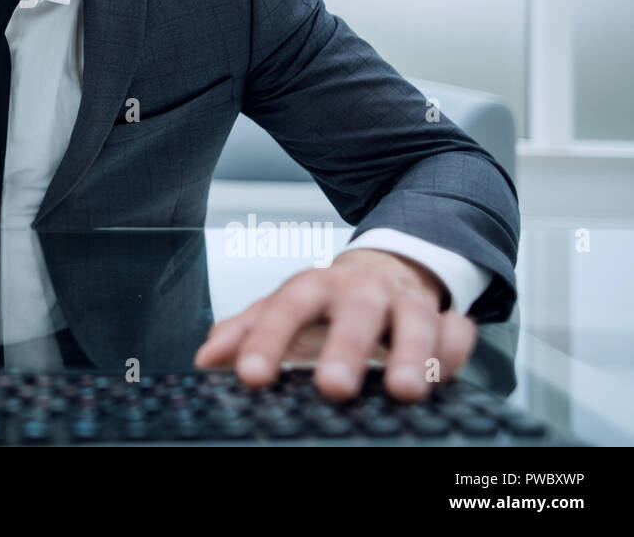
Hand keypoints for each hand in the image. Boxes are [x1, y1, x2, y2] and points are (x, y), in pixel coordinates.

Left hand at [194, 248, 477, 400]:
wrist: (382, 270)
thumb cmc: (326, 302)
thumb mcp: (282, 310)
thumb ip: (245, 332)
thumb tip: (206, 359)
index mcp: (315, 286)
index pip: (286, 308)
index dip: (267, 341)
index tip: (250, 377)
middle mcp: (362, 290)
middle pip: (354, 312)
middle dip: (345, 348)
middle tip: (332, 387)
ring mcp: (406, 302)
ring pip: (414, 319)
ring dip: (411, 353)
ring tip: (404, 391)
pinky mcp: (445, 319)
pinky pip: (456, 331)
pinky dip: (454, 351)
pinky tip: (445, 374)